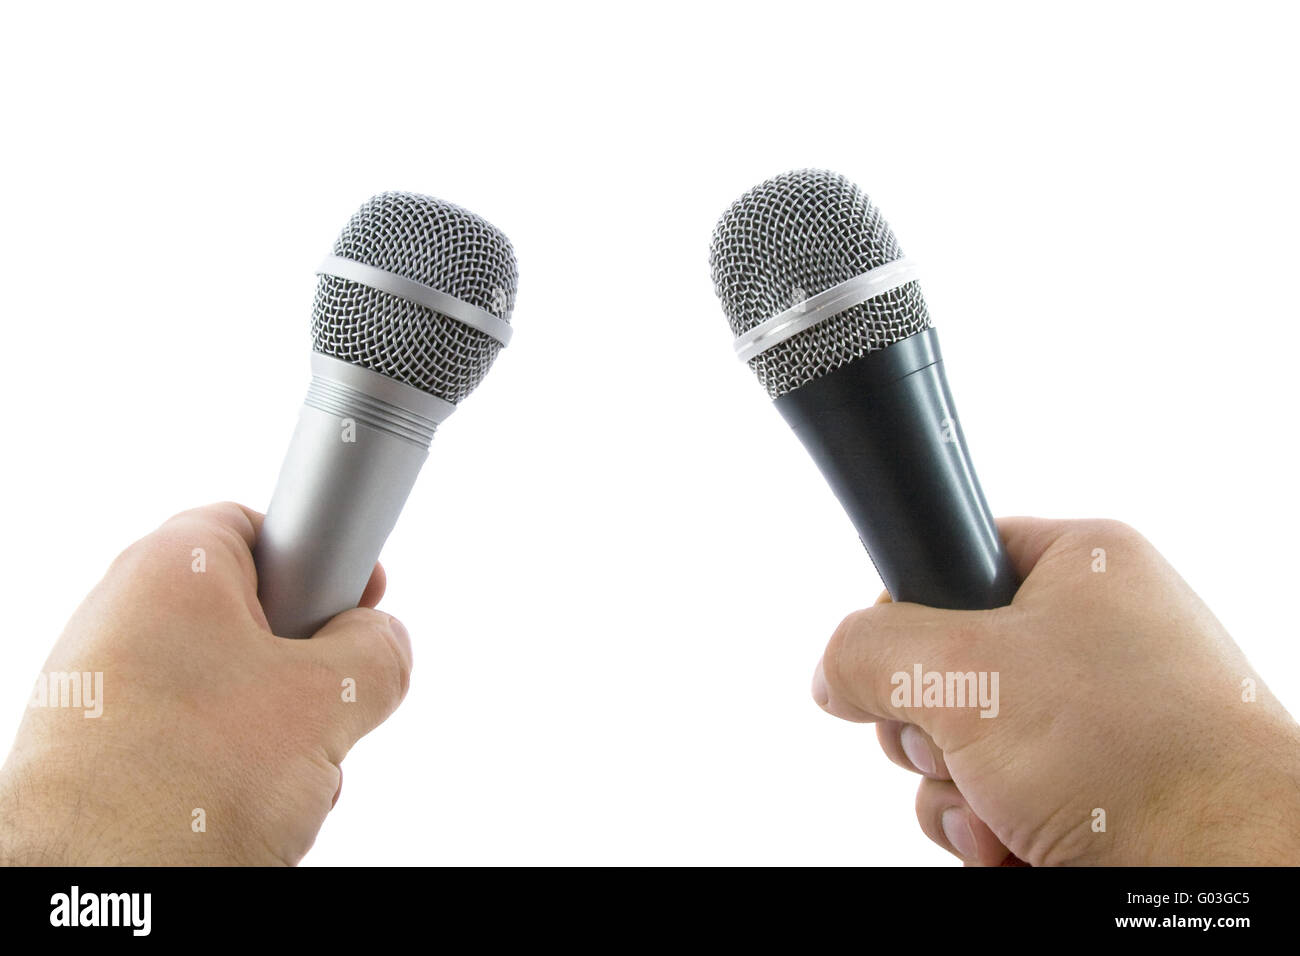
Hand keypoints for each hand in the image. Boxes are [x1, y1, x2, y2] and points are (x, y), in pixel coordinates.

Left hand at [0, 502, 411, 864]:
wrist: (94, 889)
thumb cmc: (187, 784)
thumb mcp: (329, 704)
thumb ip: (379, 653)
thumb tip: (384, 645)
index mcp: (171, 568)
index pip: (264, 524)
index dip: (326, 561)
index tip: (357, 600)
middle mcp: (123, 613)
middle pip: (254, 614)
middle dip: (306, 670)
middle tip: (325, 710)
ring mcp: (104, 682)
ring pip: (229, 683)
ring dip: (277, 728)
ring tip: (282, 777)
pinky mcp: (96, 745)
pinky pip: (191, 732)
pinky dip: (231, 763)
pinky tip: (246, 805)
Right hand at [812, 518, 1299, 864]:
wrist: (1234, 869)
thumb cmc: (1133, 751)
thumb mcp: (966, 672)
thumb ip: (869, 651)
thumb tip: (832, 674)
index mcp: (1080, 567)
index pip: (955, 554)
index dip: (909, 611)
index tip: (905, 662)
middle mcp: (1092, 634)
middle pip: (944, 665)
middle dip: (932, 731)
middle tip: (961, 748)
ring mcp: (1096, 716)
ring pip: (963, 744)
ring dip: (957, 793)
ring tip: (1005, 813)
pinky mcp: (1096, 785)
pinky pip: (999, 796)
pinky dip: (991, 829)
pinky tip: (1020, 845)